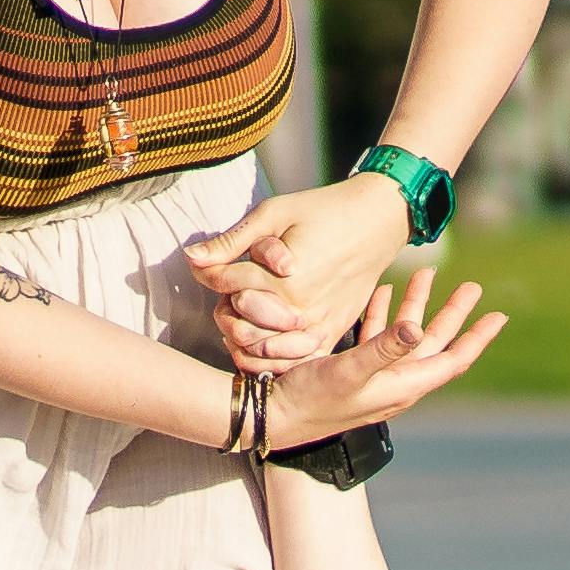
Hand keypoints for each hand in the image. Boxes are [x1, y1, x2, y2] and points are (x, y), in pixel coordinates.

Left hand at [184, 175, 422, 367]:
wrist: (378, 220)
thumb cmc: (325, 210)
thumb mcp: (274, 213)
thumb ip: (232, 241)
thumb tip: (191, 256)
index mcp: (283, 279)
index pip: (225, 284)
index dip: (208, 272)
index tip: (205, 265)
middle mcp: (300, 309)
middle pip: (239, 323)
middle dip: (224, 306)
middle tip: (226, 292)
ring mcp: (318, 325)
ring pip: (263, 349)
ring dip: (244, 334)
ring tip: (239, 317)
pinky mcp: (333, 332)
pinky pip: (296, 359)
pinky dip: (273, 357)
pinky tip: (261, 340)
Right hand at [261, 278, 499, 449]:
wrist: (275, 416)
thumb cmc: (313, 399)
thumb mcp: (350, 370)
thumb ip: (384, 347)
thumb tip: (419, 328)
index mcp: (403, 385)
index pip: (452, 359)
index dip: (477, 338)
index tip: (499, 316)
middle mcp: (395, 381)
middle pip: (435, 343)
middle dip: (453, 313)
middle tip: (471, 287)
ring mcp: (374, 375)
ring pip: (405, 335)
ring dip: (416, 305)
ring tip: (426, 274)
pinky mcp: (352, 369)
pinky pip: (377, 336)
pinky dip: (383, 313)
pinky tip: (383, 292)